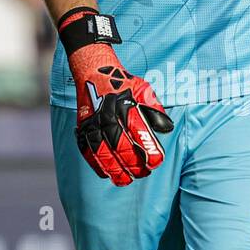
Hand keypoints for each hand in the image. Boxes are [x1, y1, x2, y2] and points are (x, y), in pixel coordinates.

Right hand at [58, 7, 173, 185]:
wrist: (93, 69)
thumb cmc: (123, 82)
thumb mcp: (143, 88)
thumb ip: (154, 108)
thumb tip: (167, 127)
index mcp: (126, 105)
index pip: (139, 132)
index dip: (149, 150)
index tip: (156, 162)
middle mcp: (108, 114)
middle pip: (120, 145)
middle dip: (133, 163)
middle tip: (143, 174)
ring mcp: (93, 121)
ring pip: (102, 151)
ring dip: (114, 168)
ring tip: (124, 180)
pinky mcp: (82, 126)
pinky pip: (87, 148)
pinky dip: (96, 163)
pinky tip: (105, 174)